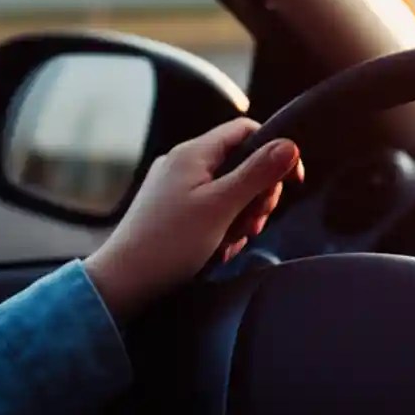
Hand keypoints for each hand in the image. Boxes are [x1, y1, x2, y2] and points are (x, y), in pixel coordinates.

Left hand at [83, 118, 301, 321]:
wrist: (122, 283)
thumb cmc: (169, 244)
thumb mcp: (222, 206)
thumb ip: (258, 173)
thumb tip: (290, 146)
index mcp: (193, 153)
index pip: (246, 131)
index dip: (274, 152)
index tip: (291, 181)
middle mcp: (183, 163)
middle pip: (241, 163)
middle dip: (256, 194)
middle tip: (253, 222)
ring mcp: (176, 187)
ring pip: (229, 191)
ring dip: (240, 216)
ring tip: (229, 241)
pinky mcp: (172, 210)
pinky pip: (212, 209)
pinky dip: (222, 227)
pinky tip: (216, 249)